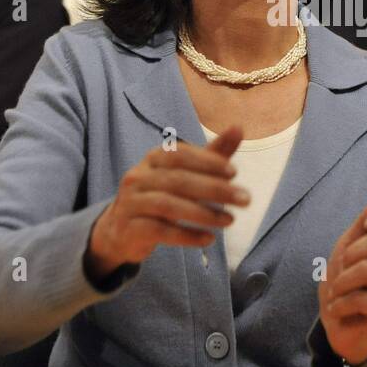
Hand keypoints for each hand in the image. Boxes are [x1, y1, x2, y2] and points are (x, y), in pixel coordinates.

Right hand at [86, 127, 246, 280]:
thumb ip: (212, 155)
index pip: (179, 154)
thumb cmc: (161, 195)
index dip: (207, 161)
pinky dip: (187, 235)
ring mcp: (131, 203)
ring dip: (203, 214)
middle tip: (245, 199)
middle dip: (215, 189)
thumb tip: (239, 127)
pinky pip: (160, 231)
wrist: (121, 230)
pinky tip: (208, 239)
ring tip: (230, 220)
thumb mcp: (185, 174)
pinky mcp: (129, 229)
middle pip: (178, 180)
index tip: (234, 172)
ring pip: (168, 205)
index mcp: (153, 159)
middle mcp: (138, 177)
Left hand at [317, 191, 366, 365]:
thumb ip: (365, 221)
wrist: (339, 322)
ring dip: (341, 281)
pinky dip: (341, 303)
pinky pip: (364, 297)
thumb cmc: (345, 282)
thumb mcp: (347, 246)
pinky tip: (339, 309)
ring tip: (338, 292)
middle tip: (344, 268)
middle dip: (351, 252)